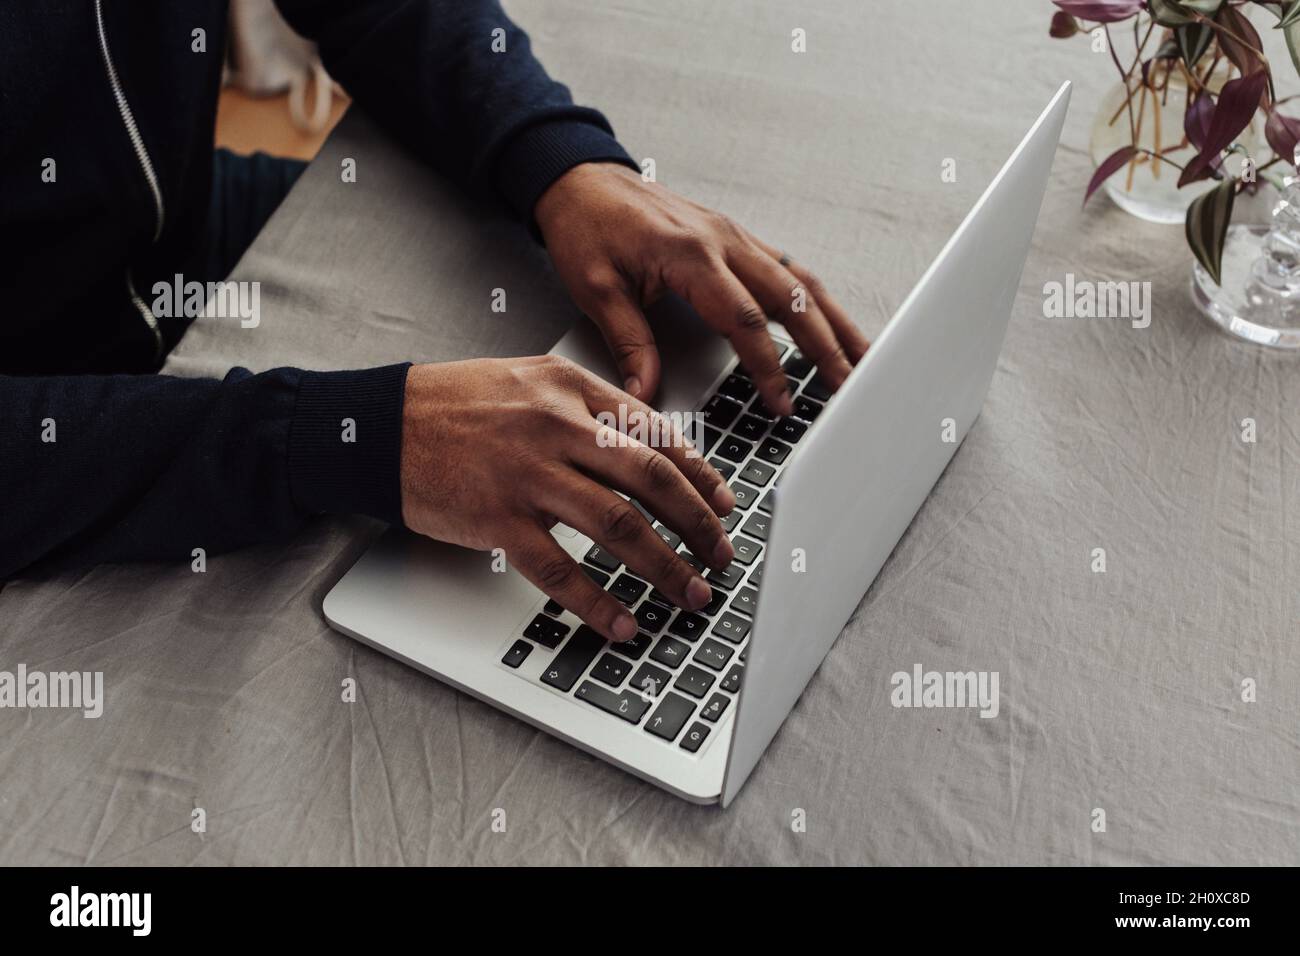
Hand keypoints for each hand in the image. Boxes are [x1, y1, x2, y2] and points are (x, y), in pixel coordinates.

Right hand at [400, 356, 736, 641]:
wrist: (378, 425)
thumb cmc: (453, 404)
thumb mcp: (529, 380)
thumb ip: (588, 407)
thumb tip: (650, 448)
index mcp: (570, 388)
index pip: (656, 433)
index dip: (701, 476)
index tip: (725, 505)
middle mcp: (557, 427)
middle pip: (653, 479)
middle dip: (699, 525)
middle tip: (722, 556)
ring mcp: (528, 474)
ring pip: (620, 526)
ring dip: (666, 567)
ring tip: (690, 594)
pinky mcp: (498, 519)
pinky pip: (561, 571)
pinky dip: (599, 604)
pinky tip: (624, 625)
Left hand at [535, 162, 869, 414]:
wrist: (582, 180)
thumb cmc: (587, 227)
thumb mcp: (596, 290)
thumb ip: (629, 344)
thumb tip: (647, 395)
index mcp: (691, 255)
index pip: (745, 320)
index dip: (768, 367)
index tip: (781, 403)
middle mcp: (724, 240)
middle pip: (792, 298)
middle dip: (826, 346)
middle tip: (848, 386)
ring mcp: (736, 236)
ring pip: (800, 280)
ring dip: (834, 321)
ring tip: (860, 358)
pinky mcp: (737, 238)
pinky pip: (788, 269)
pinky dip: (814, 300)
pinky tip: (829, 323)